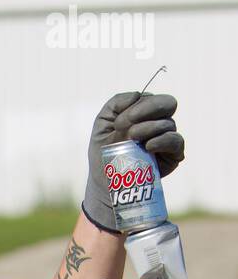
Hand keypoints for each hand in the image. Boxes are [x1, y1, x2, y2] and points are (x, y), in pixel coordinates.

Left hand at [83, 91, 184, 232]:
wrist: (104, 184)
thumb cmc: (103, 154)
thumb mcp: (102, 125)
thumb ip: (115, 103)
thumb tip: (137, 95)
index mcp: (144, 114)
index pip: (152, 97)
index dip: (138, 106)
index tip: (119, 122)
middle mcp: (158, 124)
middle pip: (168, 103)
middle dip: (149, 109)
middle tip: (129, 127)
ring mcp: (166, 140)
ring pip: (168, 123)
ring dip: (148, 129)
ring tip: (132, 140)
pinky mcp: (172, 156)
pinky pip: (176, 141)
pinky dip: (163, 141)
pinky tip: (148, 146)